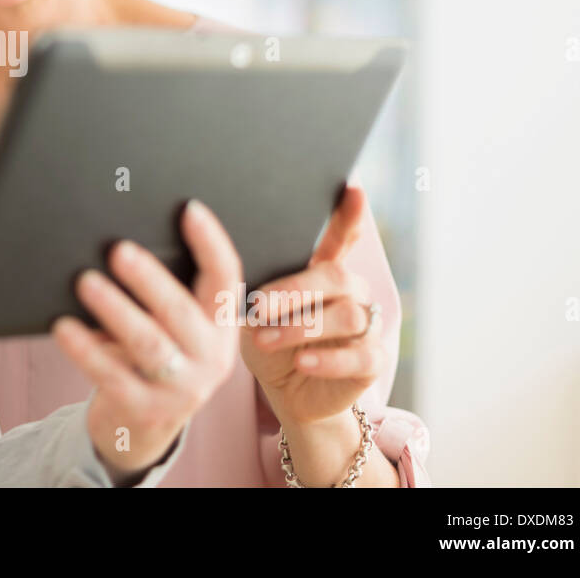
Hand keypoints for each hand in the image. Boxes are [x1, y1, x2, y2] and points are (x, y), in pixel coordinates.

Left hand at [51, 199, 242, 483]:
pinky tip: (64, 327)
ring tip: (85, 282)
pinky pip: (111, 375)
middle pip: (181, 311)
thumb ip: (165, 292)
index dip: (211, 242)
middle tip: (119, 250)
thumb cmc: (152, 355)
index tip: (189, 208)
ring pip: (147, 343)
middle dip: (149, 279)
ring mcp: (181, 389)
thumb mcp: (174, 327)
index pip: (226, 279)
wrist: (141, 426)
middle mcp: (211, 358)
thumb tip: (123, 243)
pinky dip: (86, 349)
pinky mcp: (144, 410)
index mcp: (222, 328)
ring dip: (115, 309)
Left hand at [239, 183, 385, 427]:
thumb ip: (247, 279)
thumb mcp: (250, 309)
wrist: (287, 392)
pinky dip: (330, 359)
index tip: (351, 187)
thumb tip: (208, 245)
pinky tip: (304, 362)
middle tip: (255, 305)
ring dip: (301, 326)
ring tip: (263, 339)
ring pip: (347, 315)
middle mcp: (351, 291)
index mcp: (322, 270)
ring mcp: (366, 325)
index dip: (348, 214)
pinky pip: (361, 355)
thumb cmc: (268, 340)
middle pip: (334, 276)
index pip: (340, 235)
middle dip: (292, 290)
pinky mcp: (371, 361)